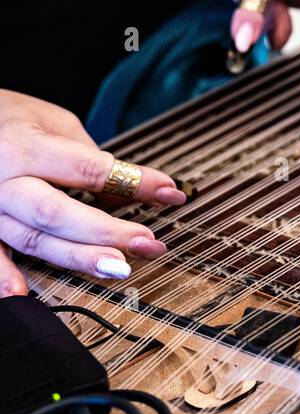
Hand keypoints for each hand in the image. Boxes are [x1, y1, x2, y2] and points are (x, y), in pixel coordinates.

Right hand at [0, 90, 186, 296]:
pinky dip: (4, 277)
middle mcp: (3, 180)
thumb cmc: (12, 119)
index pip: (87, 168)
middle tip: (146, 243)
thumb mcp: (55, 123)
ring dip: (79, 258)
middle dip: (106, 232)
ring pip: (34, 239)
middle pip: (57, 212)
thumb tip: (130, 189)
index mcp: (25, 146)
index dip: (133, 182)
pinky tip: (21, 294)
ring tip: (118, 268)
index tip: (169, 192)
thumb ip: (89, 158)